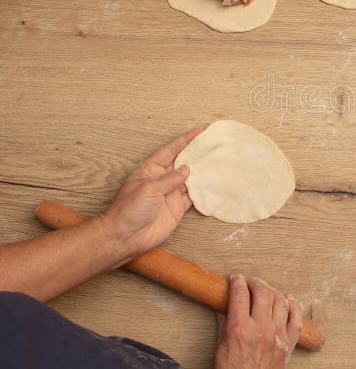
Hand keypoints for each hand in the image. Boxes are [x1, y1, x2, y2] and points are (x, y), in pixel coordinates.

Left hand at [100, 127, 203, 258]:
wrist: (125, 237)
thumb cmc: (128, 210)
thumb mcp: (148, 189)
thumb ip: (169, 179)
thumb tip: (187, 168)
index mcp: (150, 169)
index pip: (170, 150)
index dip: (184, 140)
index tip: (199, 131)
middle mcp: (162, 179)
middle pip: (182, 162)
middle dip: (196, 153)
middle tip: (213, 144)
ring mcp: (170, 193)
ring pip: (190, 179)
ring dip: (202, 171)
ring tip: (218, 161)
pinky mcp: (177, 207)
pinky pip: (193, 196)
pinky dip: (203, 190)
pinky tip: (213, 183)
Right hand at [215, 275, 303, 368]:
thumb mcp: (221, 348)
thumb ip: (225, 324)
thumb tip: (224, 307)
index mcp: (240, 328)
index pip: (240, 293)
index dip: (237, 282)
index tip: (236, 279)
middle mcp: (261, 328)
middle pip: (262, 291)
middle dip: (255, 282)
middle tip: (250, 283)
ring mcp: (277, 335)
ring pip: (280, 300)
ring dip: (272, 292)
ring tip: (266, 291)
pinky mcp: (288, 344)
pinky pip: (297, 318)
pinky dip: (294, 306)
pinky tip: (288, 300)